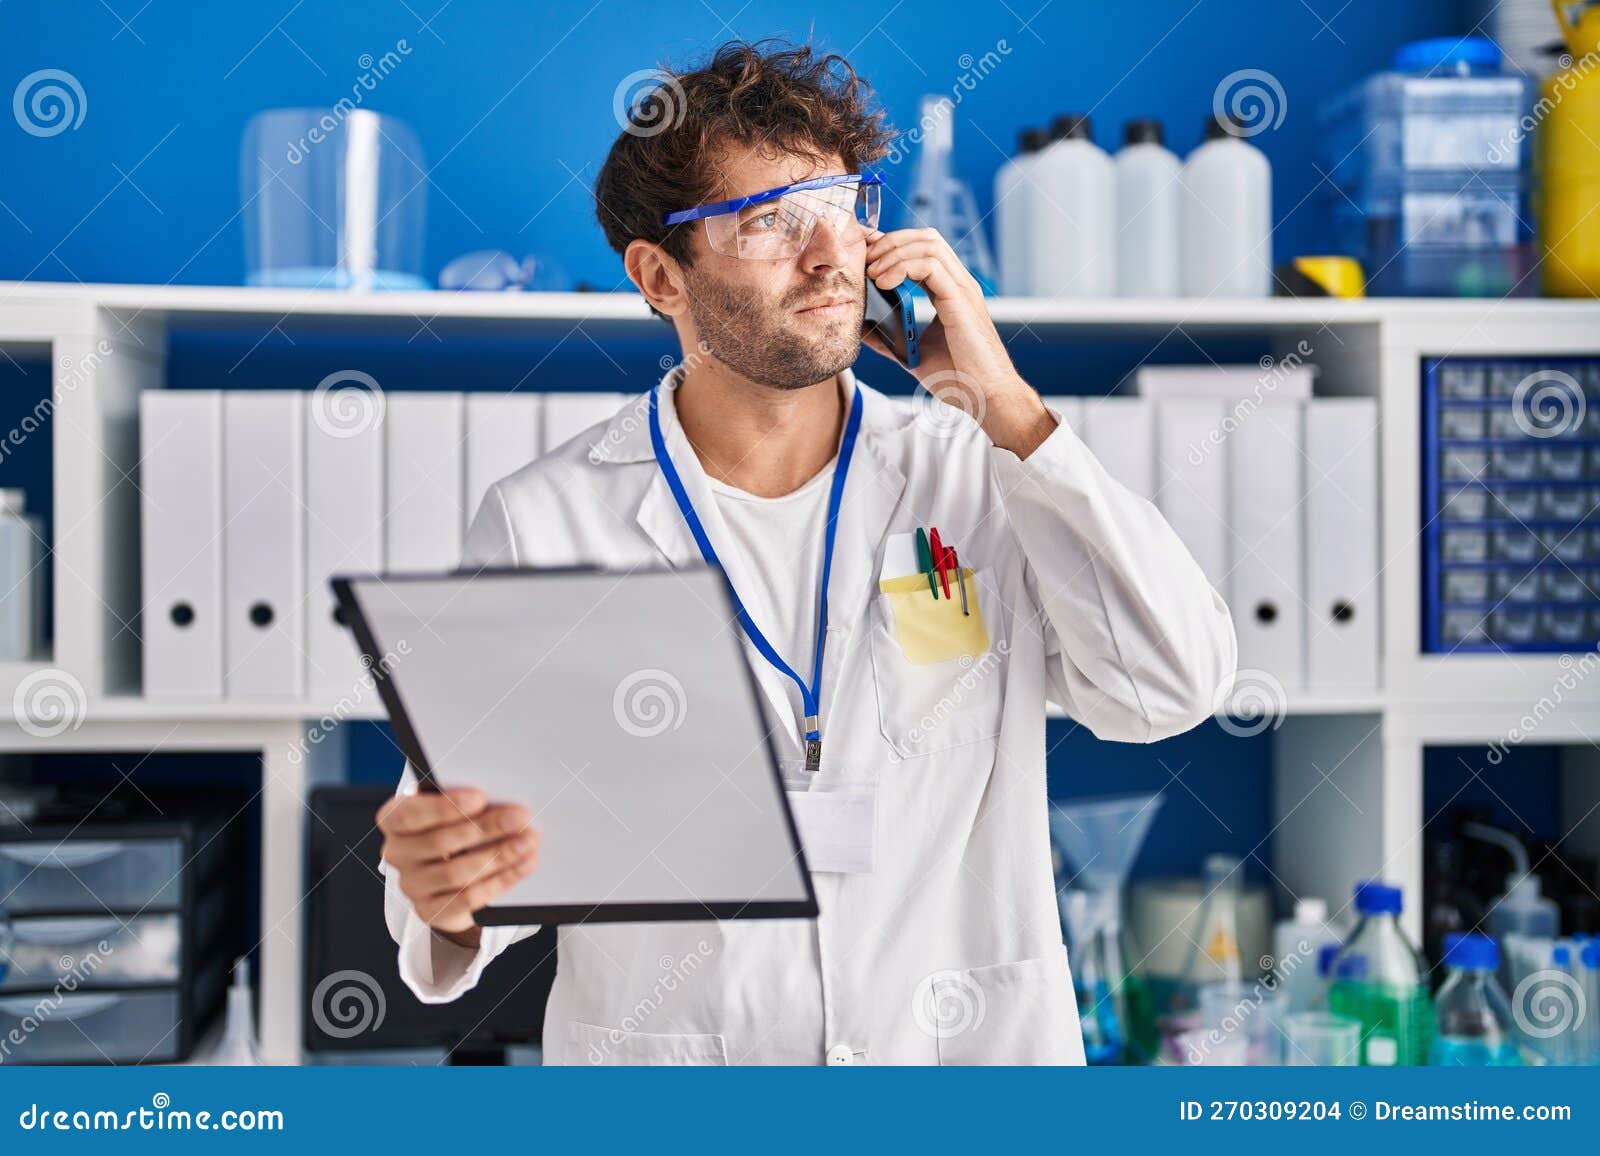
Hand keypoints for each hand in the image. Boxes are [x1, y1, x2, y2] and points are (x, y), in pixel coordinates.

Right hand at [377, 787, 538, 948]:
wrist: (447, 876)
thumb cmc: (453, 829)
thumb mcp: (454, 811)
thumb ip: (468, 804)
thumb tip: (503, 799)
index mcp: (394, 820)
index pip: (409, 814)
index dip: (445, 806)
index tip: (480, 797)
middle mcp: (397, 853)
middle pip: (439, 842)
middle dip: (484, 828)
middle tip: (519, 817)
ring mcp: (412, 885)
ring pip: (456, 872)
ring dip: (498, 855)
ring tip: (527, 841)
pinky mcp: (431, 910)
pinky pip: (468, 898)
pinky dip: (501, 880)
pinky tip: (524, 865)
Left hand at [862, 226, 1055, 457]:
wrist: (985, 397)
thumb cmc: (958, 378)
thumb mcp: (913, 353)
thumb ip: (888, 339)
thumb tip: (860, 329)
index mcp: (951, 291)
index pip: (922, 250)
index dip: (893, 245)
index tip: (866, 255)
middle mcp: (959, 284)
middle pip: (926, 237)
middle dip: (891, 242)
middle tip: (866, 262)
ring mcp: (962, 289)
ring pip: (928, 244)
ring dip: (894, 252)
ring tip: (872, 273)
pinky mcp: (961, 300)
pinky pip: (931, 266)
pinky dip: (903, 267)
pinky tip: (884, 283)